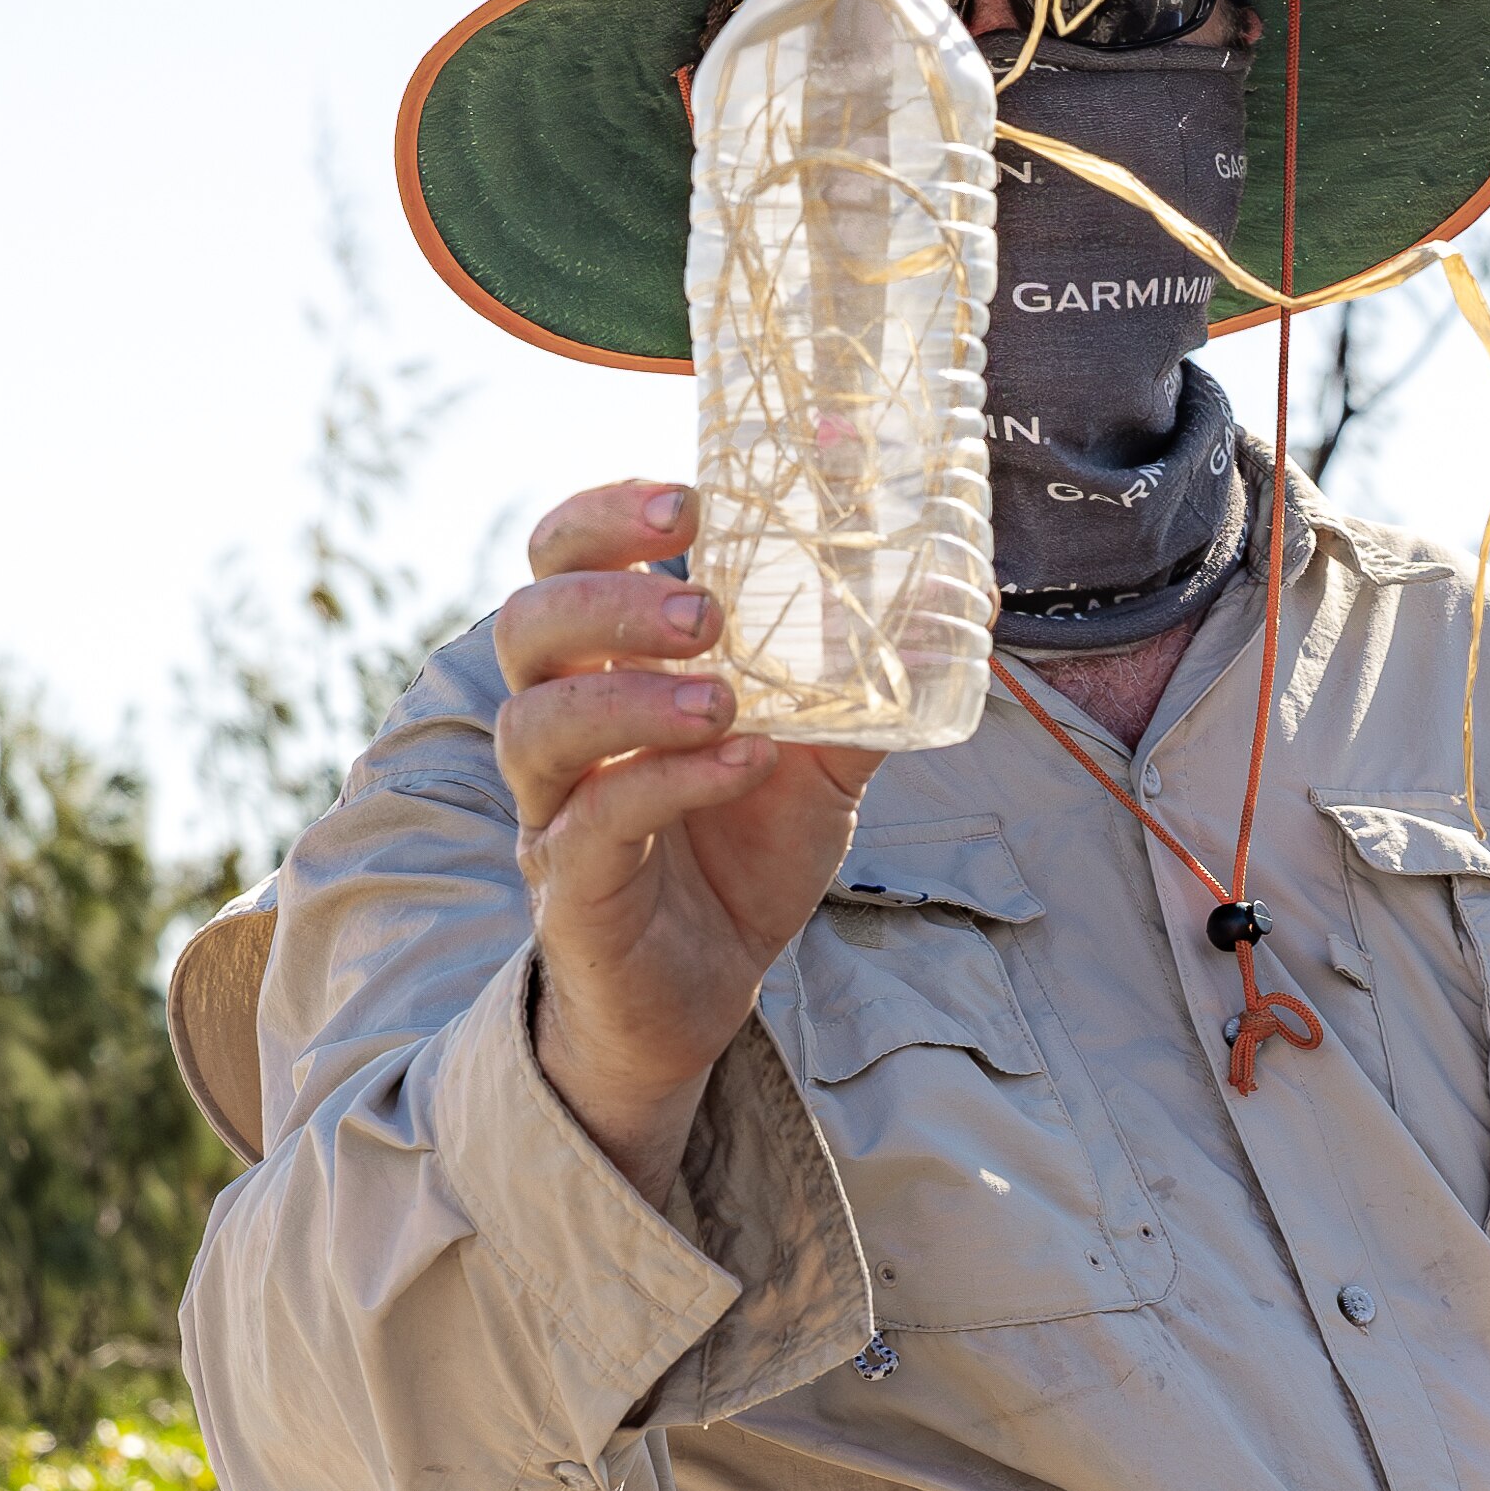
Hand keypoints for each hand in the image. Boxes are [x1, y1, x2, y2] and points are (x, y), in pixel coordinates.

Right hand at [496, 480, 878, 1199]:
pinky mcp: (572, 887)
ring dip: (630, 697)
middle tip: (704, 609)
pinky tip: (742, 764)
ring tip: (725, 698)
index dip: (605, 517)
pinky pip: (597, 822)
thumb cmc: (744, 853)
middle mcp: (563, 726)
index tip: (689, 500)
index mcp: (606, 666)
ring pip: (537, 724)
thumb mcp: (823, 756)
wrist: (709, 990)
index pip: (561, 560)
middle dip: (607, 598)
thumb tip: (962, 589)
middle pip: (527, 626)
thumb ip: (870, 677)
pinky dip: (672, 784)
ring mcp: (555, 807)